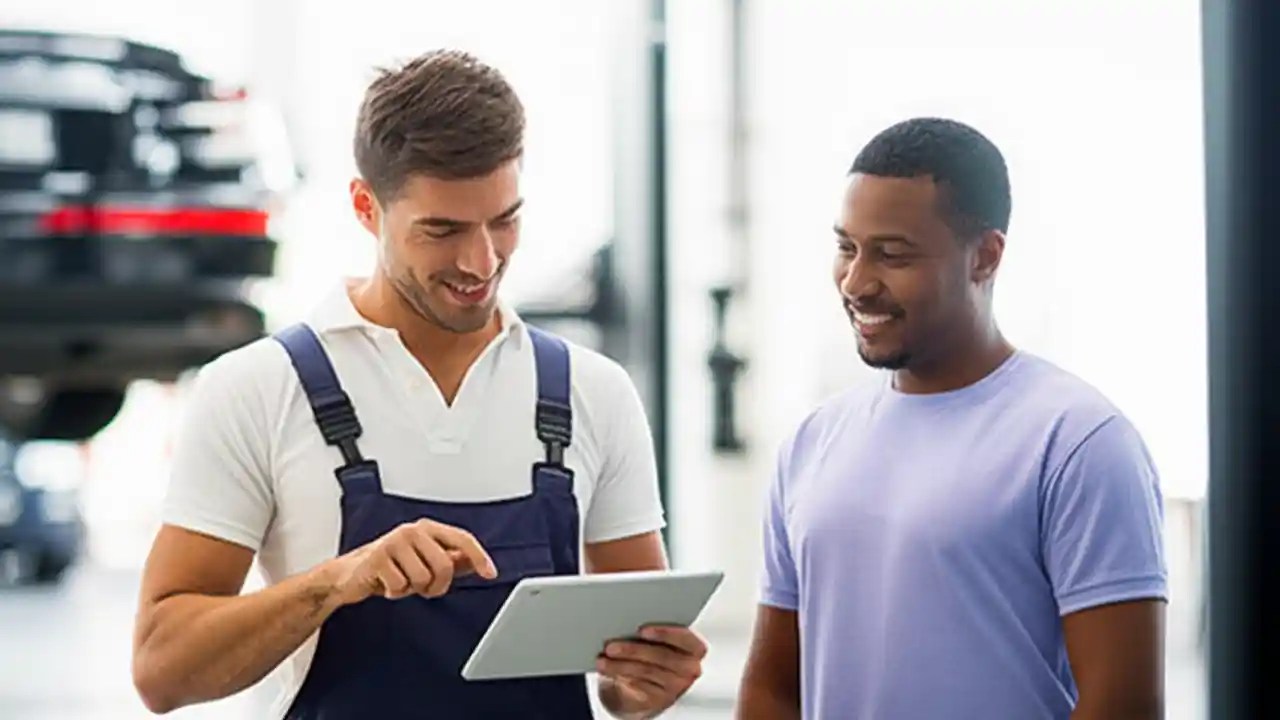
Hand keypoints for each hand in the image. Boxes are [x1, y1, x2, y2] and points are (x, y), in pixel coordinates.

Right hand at [324, 519, 497, 605]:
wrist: (349, 574)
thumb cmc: (390, 566)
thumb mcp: (424, 562)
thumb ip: (451, 560)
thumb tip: (477, 563)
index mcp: (428, 529)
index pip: (462, 539)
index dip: (479, 557)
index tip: (490, 574)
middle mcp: (412, 531)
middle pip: (444, 566)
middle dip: (437, 586)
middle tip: (424, 588)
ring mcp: (394, 542)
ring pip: (422, 579)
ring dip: (413, 590)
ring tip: (401, 582)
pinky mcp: (377, 557)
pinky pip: (400, 586)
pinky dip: (395, 593)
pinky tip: (386, 585)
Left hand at [597, 625, 706, 717]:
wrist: (650, 680)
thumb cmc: (653, 648)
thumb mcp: (658, 637)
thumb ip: (652, 626)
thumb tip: (624, 617)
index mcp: (694, 647)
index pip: (684, 638)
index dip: (664, 633)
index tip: (642, 630)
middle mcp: (689, 668)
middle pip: (661, 656)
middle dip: (633, 650)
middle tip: (611, 646)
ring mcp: (676, 686)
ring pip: (646, 671)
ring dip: (620, 665)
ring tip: (602, 660)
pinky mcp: (660, 699)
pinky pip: (640, 687)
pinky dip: (622, 676)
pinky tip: (609, 670)